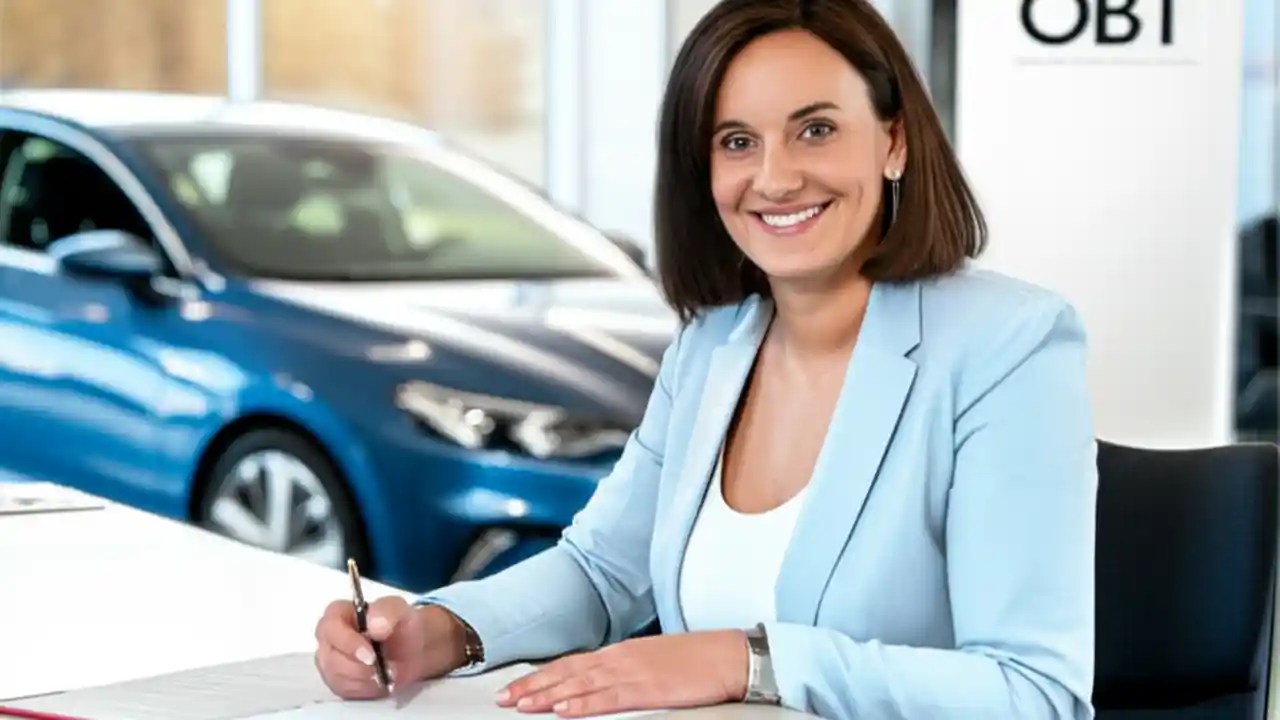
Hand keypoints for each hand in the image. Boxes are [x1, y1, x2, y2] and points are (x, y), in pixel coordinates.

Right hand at [313, 596, 467, 698]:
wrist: (417, 646)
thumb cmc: (405, 624)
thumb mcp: (401, 610)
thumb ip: (388, 612)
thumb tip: (375, 623)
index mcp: (339, 614)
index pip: (330, 627)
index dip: (347, 642)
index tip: (370, 654)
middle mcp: (330, 638)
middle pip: (329, 657)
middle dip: (358, 667)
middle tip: (382, 670)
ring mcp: (333, 661)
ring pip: (335, 677)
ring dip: (362, 681)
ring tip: (385, 675)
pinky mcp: (341, 681)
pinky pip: (344, 691)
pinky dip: (363, 690)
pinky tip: (380, 683)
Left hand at [497, 631, 748, 716]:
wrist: (729, 655)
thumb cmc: (696, 660)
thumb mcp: (653, 660)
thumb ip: (626, 669)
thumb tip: (601, 682)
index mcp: (621, 651)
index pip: (571, 664)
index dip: (541, 676)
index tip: (515, 688)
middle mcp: (620, 658)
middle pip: (567, 673)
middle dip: (532, 687)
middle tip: (502, 699)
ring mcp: (632, 673)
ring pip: (580, 685)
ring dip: (548, 695)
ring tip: (521, 705)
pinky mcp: (647, 689)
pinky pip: (608, 698)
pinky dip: (583, 704)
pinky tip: (563, 710)